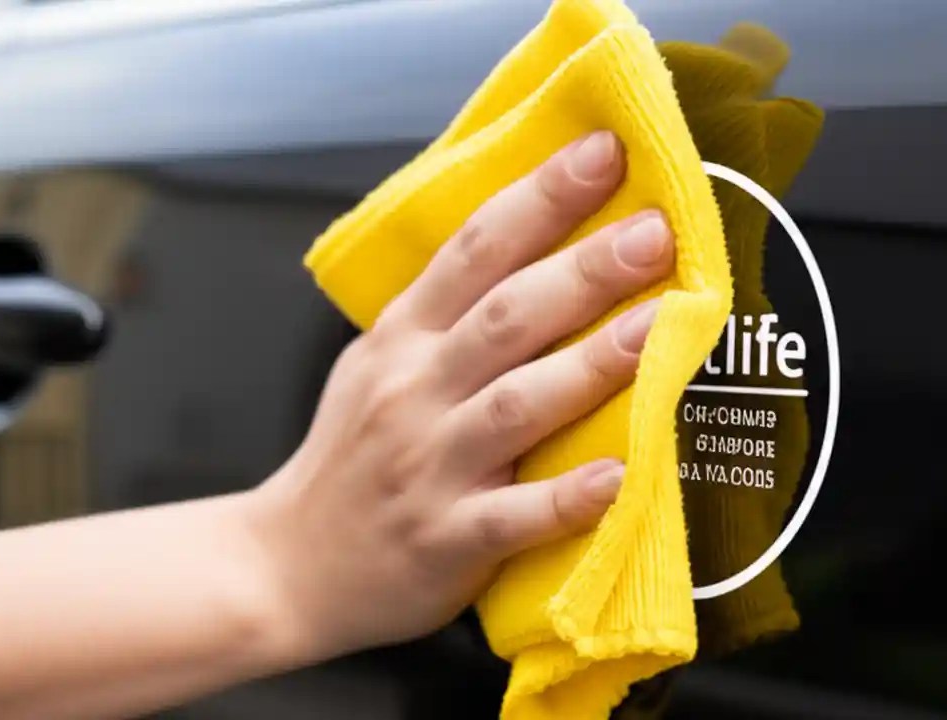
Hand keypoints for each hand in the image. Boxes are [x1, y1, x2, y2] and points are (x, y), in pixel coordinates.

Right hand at [246, 131, 673, 659]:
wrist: (288, 568)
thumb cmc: (353, 457)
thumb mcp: (378, 362)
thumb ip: (446, 310)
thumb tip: (541, 243)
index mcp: (402, 337)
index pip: (474, 249)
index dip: (540, 197)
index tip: (604, 152)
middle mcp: (413, 391)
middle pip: (505, 315)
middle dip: (583, 269)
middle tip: (653, 232)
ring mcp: (429, 467)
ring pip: (515, 405)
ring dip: (590, 364)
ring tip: (659, 326)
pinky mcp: (446, 541)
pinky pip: (513, 518)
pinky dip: (565, 496)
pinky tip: (619, 473)